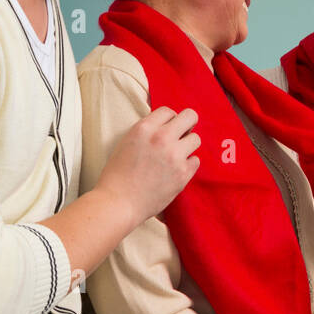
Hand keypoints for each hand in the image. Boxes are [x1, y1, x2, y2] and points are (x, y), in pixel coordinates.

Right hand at [97, 106, 200, 226]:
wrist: (118, 203)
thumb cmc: (117, 175)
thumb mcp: (127, 143)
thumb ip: (147, 132)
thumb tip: (167, 126)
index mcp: (144, 128)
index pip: (168, 111)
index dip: (169, 120)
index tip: (166, 130)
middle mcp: (161, 138)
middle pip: (190, 116)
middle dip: (188, 125)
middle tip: (181, 136)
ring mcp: (174, 155)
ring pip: (196, 139)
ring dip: (187, 146)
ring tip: (175, 157)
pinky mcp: (183, 173)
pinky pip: (196, 160)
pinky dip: (188, 165)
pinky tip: (174, 172)